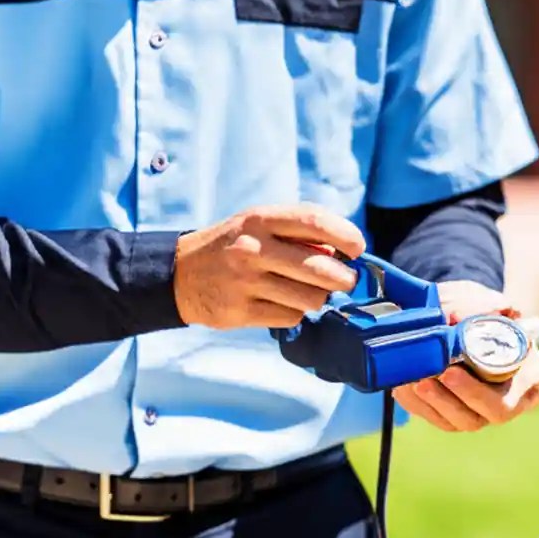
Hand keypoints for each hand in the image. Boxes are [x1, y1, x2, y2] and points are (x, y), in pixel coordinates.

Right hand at [173, 204, 365, 328]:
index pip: (313, 221)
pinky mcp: (239, 312)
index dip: (345, 234)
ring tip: (309, 291)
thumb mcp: (258, 224)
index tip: (358, 248)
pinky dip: (295, 313)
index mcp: (260, 220)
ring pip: (309, 299)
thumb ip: (297, 231)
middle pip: (319, 268)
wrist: (180, 273)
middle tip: (346, 280)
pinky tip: (283, 302)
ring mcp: (245, 283)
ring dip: (318, 298)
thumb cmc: (233, 244)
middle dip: (343, 278)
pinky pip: (290, 317)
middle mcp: (252, 249)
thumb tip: (343, 251)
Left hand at [392, 281, 538, 431]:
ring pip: (455, 422)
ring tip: (412, 378)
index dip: (476, 392)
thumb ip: (481, 304)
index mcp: (530, 376)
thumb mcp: (483, 298)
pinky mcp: (455, 414)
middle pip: (480, 417)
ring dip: (430, 402)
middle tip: (424, 378)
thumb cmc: (480, 308)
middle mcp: (510, 401)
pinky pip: (435, 418)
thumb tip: (454, 316)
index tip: (449, 371)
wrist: (460, 315)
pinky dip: (417, 403)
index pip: (507, 399)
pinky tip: (404, 385)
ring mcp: (481, 411)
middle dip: (448, 400)